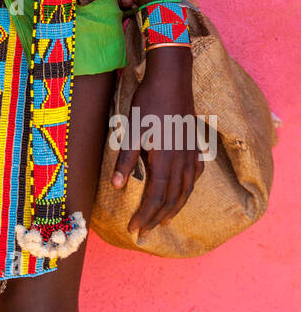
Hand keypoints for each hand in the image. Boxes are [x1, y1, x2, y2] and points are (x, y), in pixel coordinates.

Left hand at [110, 51, 200, 236]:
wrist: (172, 79)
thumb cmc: (148, 102)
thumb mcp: (131, 129)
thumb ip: (125, 158)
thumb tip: (116, 185)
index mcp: (164, 160)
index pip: (155, 197)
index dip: (145, 215)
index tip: (134, 228)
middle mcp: (181, 162)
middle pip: (172, 198)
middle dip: (157, 217)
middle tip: (144, 231)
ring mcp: (191, 153)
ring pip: (186, 189)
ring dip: (174, 208)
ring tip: (164, 220)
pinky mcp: (194, 145)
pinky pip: (195, 174)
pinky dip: (189, 188)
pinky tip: (185, 191)